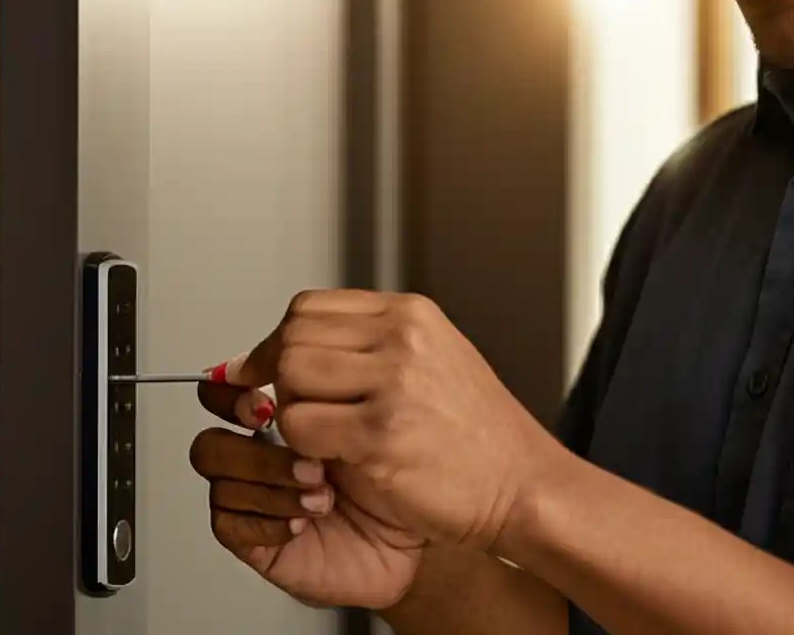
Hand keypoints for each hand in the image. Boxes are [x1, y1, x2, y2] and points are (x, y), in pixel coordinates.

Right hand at [190, 382, 423, 607]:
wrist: (416, 523)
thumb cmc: (397, 464)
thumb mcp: (367, 404)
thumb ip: (321, 377)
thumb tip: (277, 355)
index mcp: (278, 413)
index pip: (223, 393)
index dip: (230, 394)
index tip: (263, 400)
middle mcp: (261, 452)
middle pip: (210, 442)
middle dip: (253, 451)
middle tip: (297, 451)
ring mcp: (255, 495)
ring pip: (221, 485)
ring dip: (273, 484)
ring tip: (323, 494)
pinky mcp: (255, 538)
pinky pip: (230, 525)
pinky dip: (269, 520)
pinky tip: (305, 520)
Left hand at [231, 290, 570, 550]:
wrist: (523, 486)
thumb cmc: (478, 437)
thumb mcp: (432, 361)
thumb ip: (369, 348)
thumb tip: (290, 347)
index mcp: (411, 315)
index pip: (309, 307)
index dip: (279, 342)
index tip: (269, 371)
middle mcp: (403, 338)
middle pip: (292, 337)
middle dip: (278, 377)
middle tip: (295, 410)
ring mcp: (394, 383)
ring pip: (289, 377)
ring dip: (291, 413)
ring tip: (323, 437)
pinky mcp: (381, 434)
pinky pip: (300, 427)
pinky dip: (303, 448)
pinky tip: (334, 461)